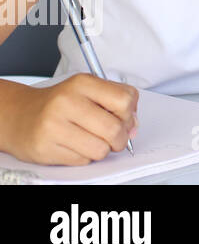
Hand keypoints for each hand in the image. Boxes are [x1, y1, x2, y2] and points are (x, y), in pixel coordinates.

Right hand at [3, 74, 137, 165]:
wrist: (20, 116)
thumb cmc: (60, 104)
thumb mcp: (88, 91)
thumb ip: (116, 102)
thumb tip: (134, 127)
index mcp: (82, 83)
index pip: (125, 100)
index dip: (130, 114)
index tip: (124, 118)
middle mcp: (66, 102)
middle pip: (114, 129)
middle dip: (120, 138)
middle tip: (114, 138)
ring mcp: (54, 126)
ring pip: (100, 149)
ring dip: (102, 149)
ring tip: (92, 141)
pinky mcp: (45, 148)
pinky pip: (82, 161)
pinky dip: (85, 156)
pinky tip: (74, 145)